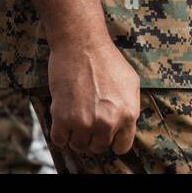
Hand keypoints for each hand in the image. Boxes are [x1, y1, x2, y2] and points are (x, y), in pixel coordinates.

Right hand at [47, 36, 140, 155]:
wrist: (81, 45)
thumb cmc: (107, 60)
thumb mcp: (131, 82)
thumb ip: (130, 107)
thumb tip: (126, 125)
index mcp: (128, 114)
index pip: (122, 147)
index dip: (114, 140)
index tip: (108, 134)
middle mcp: (108, 122)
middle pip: (99, 147)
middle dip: (94, 137)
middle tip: (89, 122)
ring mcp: (85, 122)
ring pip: (78, 146)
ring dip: (76, 136)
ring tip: (76, 120)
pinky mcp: (62, 117)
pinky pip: (59, 141)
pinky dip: (61, 134)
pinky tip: (63, 122)